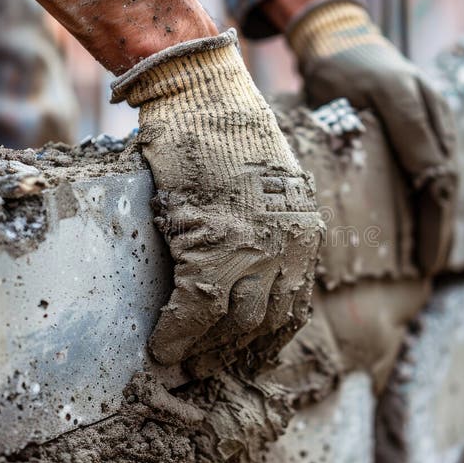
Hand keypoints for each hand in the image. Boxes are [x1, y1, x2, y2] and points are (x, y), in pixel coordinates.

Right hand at [111, 30, 322, 374]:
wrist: (205, 95)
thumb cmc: (230, 134)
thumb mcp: (269, 185)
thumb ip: (268, 228)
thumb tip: (246, 267)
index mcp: (303, 235)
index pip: (292, 308)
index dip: (266, 341)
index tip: (245, 357)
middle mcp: (286, 249)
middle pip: (263, 324)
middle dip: (232, 353)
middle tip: (205, 367)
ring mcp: (251, 250)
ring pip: (231, 326)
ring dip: (202, 352)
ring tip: (181, 362)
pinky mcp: (211, 244)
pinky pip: (193, 310)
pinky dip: (174, 335)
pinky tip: (160, 346)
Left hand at [287, 0, 457, 273]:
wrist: (339, 43)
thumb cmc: (344, 69)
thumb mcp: (370, 94)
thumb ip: (404, 130)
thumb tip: (430, 180)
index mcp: (425, 112)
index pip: (437, 180)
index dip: (433, 224)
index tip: (424, 261)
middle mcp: (436, 121)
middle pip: (444, 187)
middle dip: (438, 232)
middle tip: (428, 270)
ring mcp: (431, 126)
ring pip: (441, 183)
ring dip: (436, 222)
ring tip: (428, 260)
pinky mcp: (421, 132)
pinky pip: (430, 173)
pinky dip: (427, 203)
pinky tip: (421, 228)